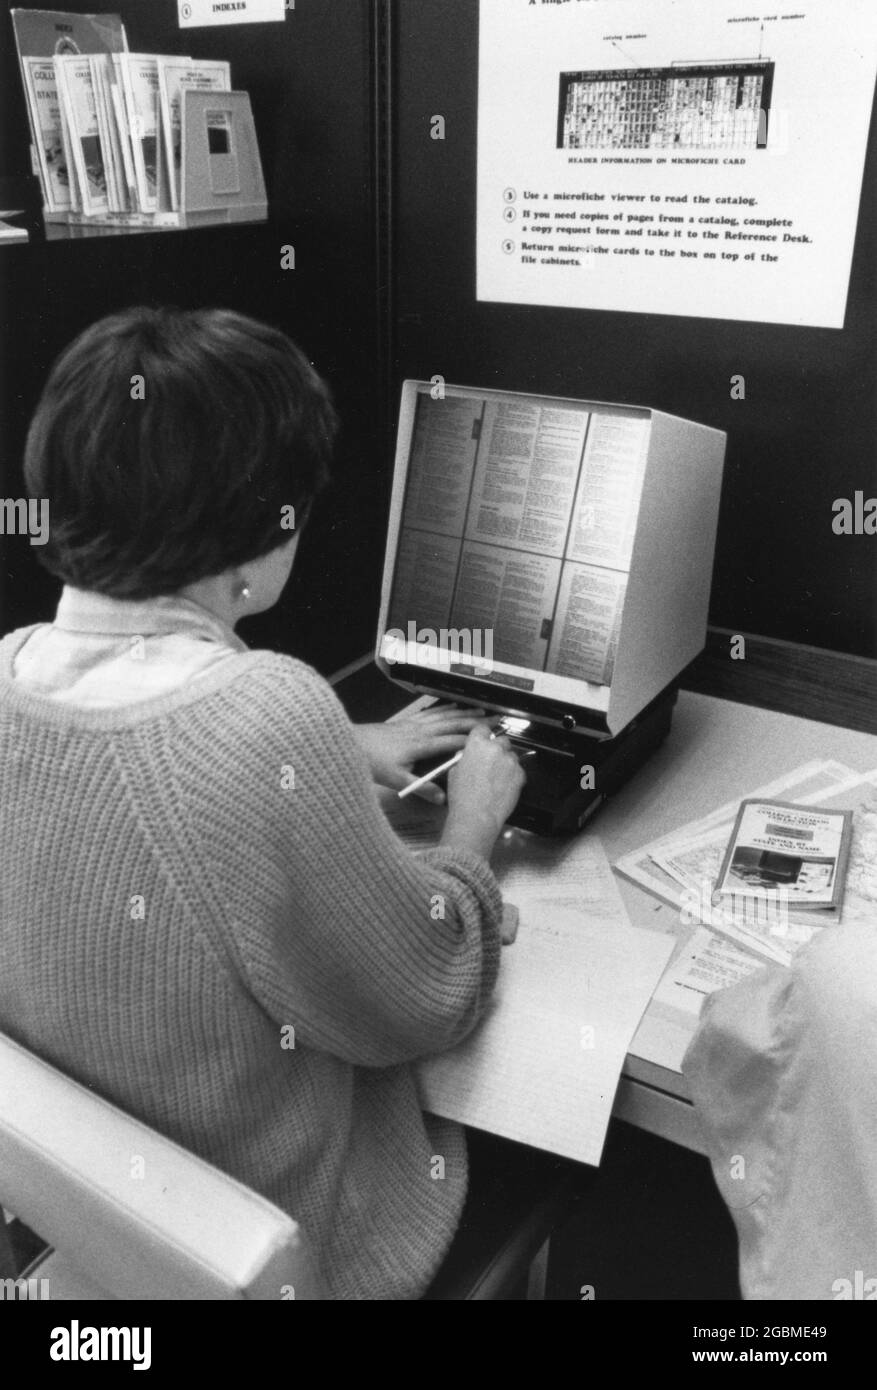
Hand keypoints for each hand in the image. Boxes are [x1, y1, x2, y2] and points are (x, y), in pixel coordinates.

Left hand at [354, 705, 490, 803]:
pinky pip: (430, 712)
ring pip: (443, 715)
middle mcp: (420, 731)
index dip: (473, 739)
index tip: (490, 738)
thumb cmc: (371, 761)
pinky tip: (451, 706)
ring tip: (479, 710)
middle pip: (452, 723)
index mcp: (421, 745)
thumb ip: (421, 789)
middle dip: (475, 721)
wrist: (352, 743)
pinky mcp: (405, 722)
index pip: (453, 741)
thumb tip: (442, 798)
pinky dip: (444, 708)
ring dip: (463, 712)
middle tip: (493, 719)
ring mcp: (413, 724)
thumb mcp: (397, 780)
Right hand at [442, 724, 525, 856]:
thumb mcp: (454, 772)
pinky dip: (513, 775)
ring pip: (511, 755)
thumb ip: (465, 758)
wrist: (477, 816)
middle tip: (491, 762)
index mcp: (476, 744)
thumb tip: (469, 757)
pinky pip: (518, 769)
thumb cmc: (463, 797)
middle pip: (501, 740)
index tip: (484, 739)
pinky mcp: (520, 774)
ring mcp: (510, 761)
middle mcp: (495, 749)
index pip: (482, 729)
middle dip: (497, 749)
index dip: (482, 735)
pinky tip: (503, 786)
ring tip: (496, 778)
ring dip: (506, 762)